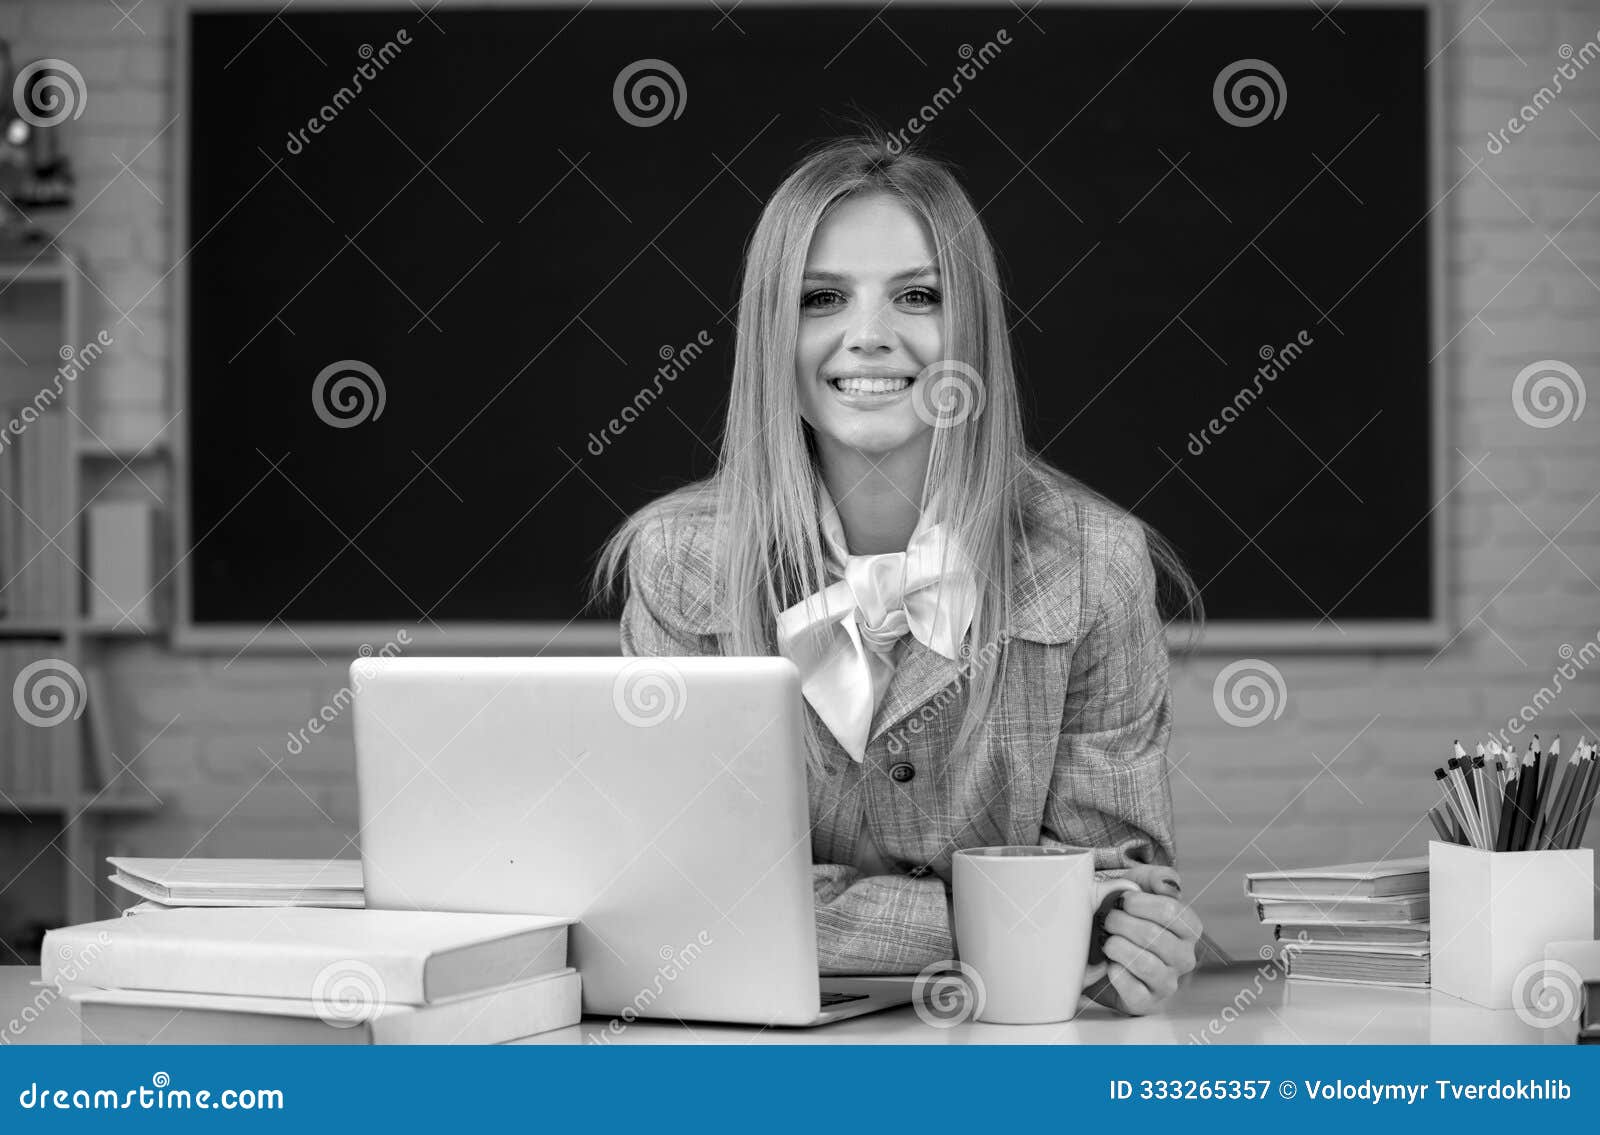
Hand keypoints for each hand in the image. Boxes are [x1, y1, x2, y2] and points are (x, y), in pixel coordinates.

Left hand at [1088, 865, 1202, 1015]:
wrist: (1099, 951)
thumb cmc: (1124, 917)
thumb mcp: (1137, 888)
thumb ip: (1155, 877)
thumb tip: (1167, 883)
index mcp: (1188, 928)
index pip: (1172, 912)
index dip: (1140, 903)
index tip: (1122, 900)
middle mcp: (1184, 957)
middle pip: (1154, 935)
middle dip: (1121, 923)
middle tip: (1107, 919)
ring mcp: (1167, 982)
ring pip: (1144, 963)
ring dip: (1116, 946)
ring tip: (1106, 940)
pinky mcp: (1147, 1002)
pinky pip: (1133, 989)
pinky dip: (1115, 973)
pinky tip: (1109, 964)